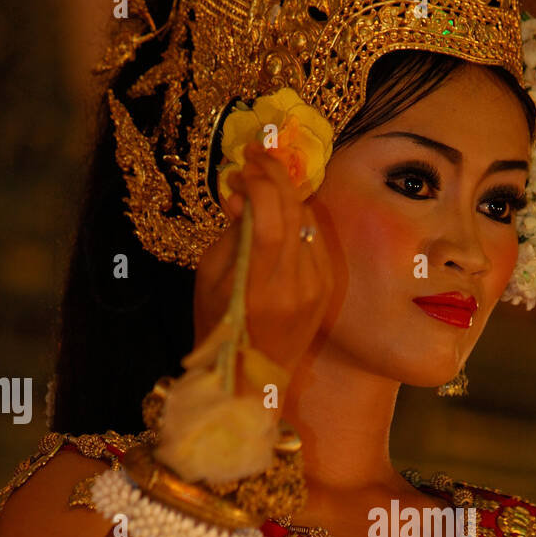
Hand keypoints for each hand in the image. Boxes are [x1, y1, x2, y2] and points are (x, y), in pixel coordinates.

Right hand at [194, 142, 333, 374]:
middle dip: (274, 175)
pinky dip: (298, 218)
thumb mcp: (209, 278)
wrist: (250, 379)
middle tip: (254, 157)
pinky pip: (315, 240)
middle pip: (294, 210)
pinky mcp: (326, 289)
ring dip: (286, 193)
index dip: (258, 182)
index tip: (240, 166)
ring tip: (261, 179)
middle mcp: (297, 284)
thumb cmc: (218, 327)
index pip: (271, 215)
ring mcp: (316, 287)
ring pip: (308, 220)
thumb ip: (232, 234)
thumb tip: (243, 195)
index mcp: (261, 285)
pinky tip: (280, 212)